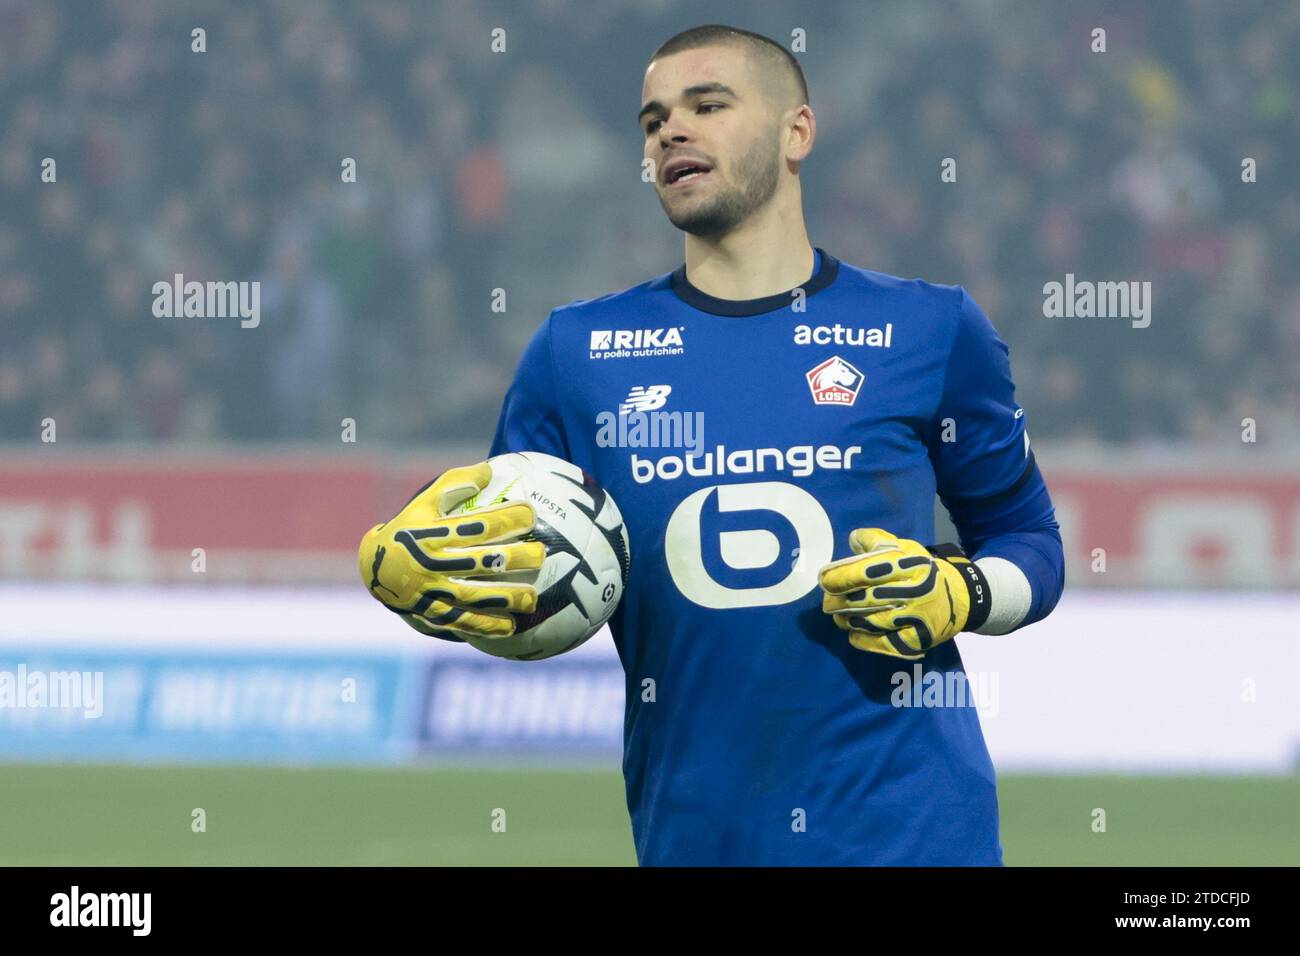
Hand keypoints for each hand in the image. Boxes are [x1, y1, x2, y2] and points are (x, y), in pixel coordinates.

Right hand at [358, 462, 543, 639]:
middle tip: (541, 555)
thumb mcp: (423, 502)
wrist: (372, 569)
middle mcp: (431, 564)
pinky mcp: (431, 614)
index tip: (531, 514)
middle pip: (482, 562)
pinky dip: (487, 626)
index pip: (477, 526)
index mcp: (432, 534)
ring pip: (475, 596)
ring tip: (533, 598)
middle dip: (515, 558)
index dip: (506, 519)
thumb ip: (453, 484)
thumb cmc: (407, 529)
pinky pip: (463, 622)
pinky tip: (511, 628)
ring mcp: (431, 592)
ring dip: (507, 598)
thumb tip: (489, 470)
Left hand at [819, 528, 985, 659]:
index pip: (868, 571)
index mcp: (910, 565)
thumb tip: (852, 539)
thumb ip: (877, 541)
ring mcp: (916, 619)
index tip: (824, 580)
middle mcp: (914, 592)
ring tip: (838, 616)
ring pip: (869, 623)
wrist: (961, 598)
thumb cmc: (923, 570)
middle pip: (865, 600)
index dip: (841, 576)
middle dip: (838, 602)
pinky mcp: (917, 641)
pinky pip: (881, 643)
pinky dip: (862, 640)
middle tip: (827, 602)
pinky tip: (854, 633)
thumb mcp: (906, 548)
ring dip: (847, 620)